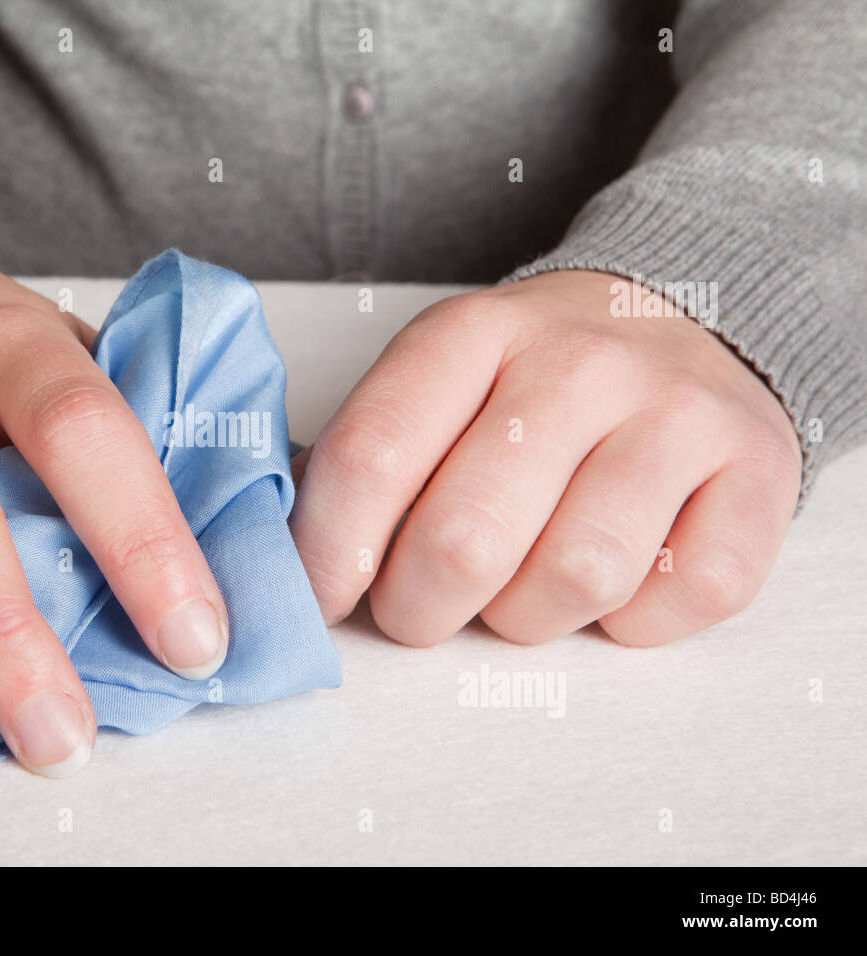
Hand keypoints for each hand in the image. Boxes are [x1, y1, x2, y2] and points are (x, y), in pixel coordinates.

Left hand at [290, 269, 801, 646]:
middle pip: (464, 539)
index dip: (329, 552)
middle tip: (420, 607)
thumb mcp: (437, 378)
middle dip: (419, 609)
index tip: (322, 598)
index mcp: (472, 333)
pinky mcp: (757, 471)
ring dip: (525, 618)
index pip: (371, 456)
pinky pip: (678, 602)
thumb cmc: (533, 378)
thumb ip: (367, 456)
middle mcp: (579, 362)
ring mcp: (677, 413)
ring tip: (519, 587)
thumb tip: (290, 553)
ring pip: (573, 580)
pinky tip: (611, 581)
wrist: (683, 317)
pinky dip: (630, 623)